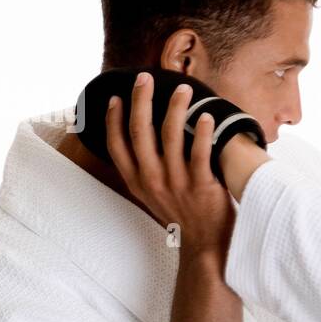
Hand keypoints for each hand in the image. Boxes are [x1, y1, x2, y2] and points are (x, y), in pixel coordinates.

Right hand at [106, 71, 235, 256]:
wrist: (205, 244)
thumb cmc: (181, 213)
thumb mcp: (152, 195)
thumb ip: (144, 170)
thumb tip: (141, 139)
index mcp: (137, 181)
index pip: (117, 145)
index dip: (113, 119)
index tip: (117, 97)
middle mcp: (152, 180)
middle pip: (140, 131)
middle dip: (141, 100)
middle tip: (146, 77)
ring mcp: (176, 183)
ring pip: (171, 135)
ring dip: (176, 108)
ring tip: (184, 89)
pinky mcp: (201, 186)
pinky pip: (201, 153)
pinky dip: (203, 132)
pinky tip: (207, 116)